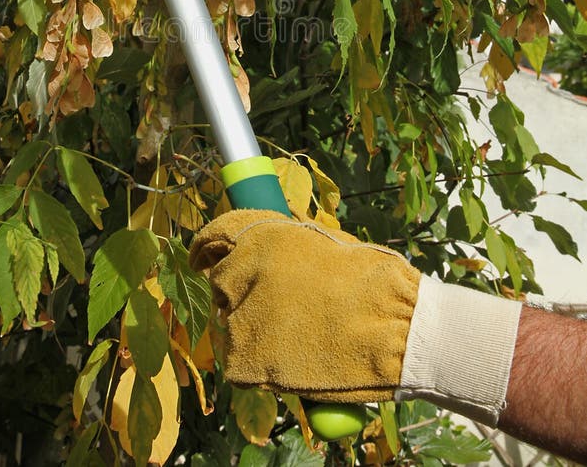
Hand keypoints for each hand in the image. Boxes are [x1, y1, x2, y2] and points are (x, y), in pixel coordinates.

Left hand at [190, 209, 521, 425]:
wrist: (397, 327)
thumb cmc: (372, 283)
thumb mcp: (324, 243)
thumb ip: (285, 246)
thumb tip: (263, 251)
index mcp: (263, 236)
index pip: (217, 235)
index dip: (207, 247)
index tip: (201, 257)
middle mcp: (243, 271)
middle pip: (220, 283)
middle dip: (236, 292)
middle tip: (269, 306)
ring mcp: (240, 317)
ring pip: (228, 325)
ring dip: (248, 330)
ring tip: (290, 337)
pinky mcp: (245, 360)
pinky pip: (238, 363)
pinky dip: (257, 365)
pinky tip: (288, 360)